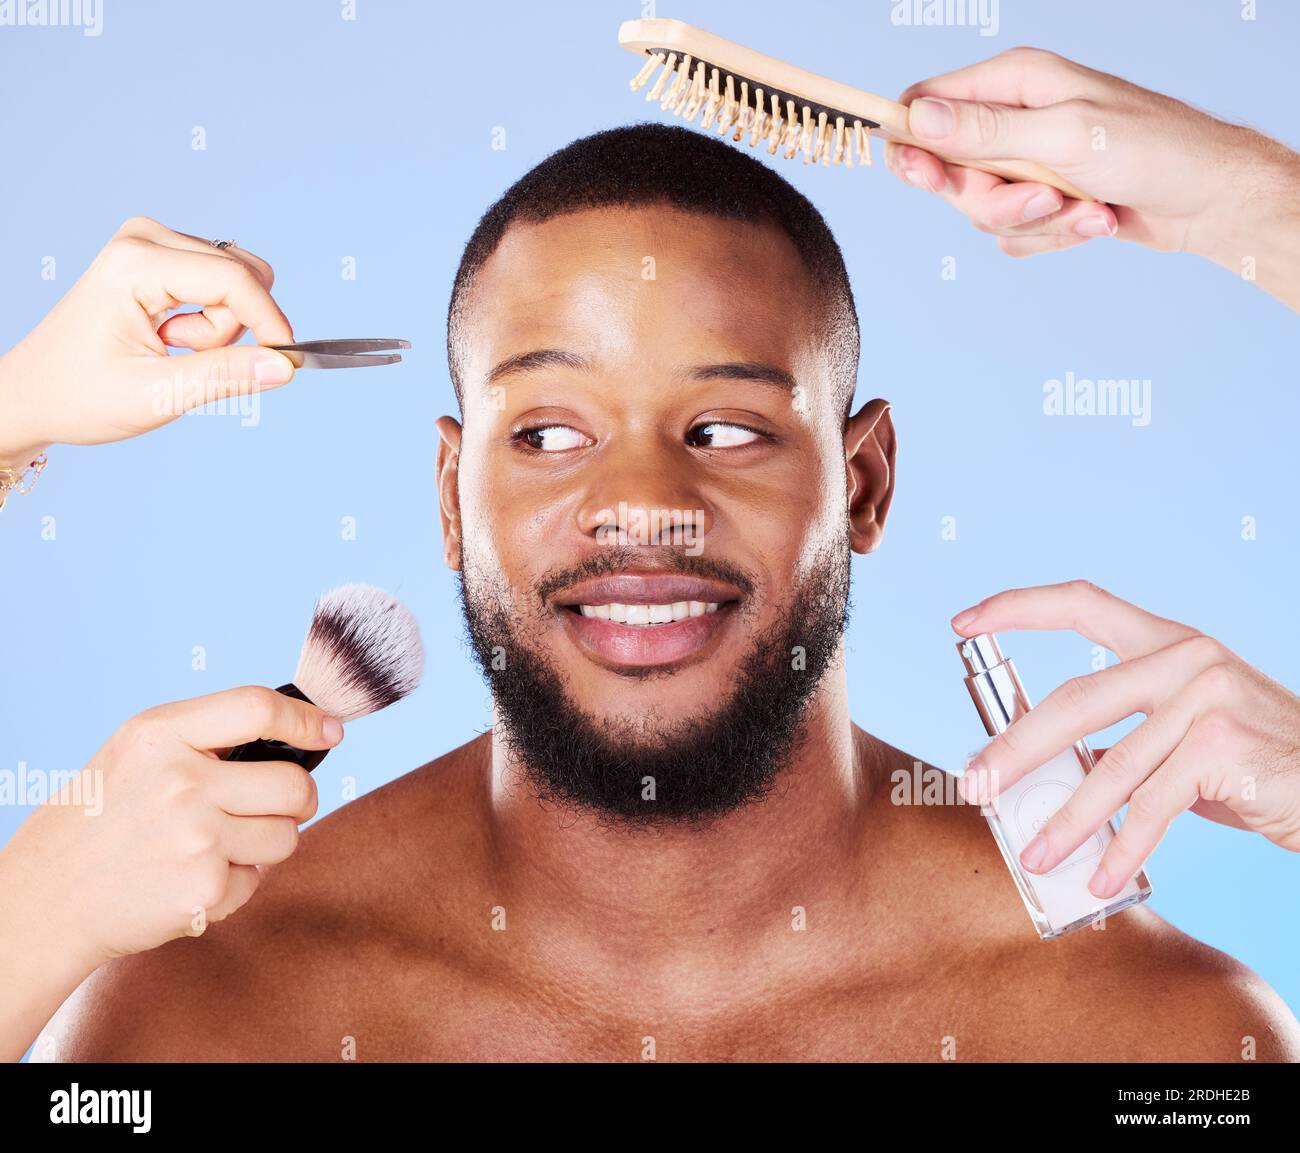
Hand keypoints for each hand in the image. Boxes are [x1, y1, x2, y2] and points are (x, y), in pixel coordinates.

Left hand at [0, 217, 298, 468]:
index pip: (235, 280)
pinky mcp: (159, 255)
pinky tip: (168, 336)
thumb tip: (284, 366)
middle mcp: (144, 237)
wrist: (36, 393)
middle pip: (240, 276)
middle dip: (229, 329)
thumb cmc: (81, 394)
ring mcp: (150, 241)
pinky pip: (220, 282)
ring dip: (219, 327)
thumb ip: (226, 376)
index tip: (285, 365)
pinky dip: (209, 319)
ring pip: (236, 279)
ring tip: (168, 347)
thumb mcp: (157, 395)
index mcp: (136, 262)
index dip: (271, 323)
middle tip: (180, 355)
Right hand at [1, 686, 338, 969]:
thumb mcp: (139, 753)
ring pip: (289, 835)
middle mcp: (180, 782)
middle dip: (297, 799)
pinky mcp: (204, 889)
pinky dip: (238, 882)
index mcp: (160, 735)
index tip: (331, 729)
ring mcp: (194, 838)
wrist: (46, 899)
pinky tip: (192, 877)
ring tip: (216, 844)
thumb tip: (305, 731)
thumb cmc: (102, 818)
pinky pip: (259, 879)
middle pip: (294, 784)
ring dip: (267, 842)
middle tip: (270, 807)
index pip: (257, 707)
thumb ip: (209, 736)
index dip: (306, 719)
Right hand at [885, 48, 1299, 306]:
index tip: (920, 174)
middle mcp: (1012, 119)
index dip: (911, 143)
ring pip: (981, 212)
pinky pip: (1013, 235)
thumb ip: (985, 131)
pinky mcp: (1040, 200)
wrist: (1206, 199)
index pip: (926, 105)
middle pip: (948, 174)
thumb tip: (918, 117)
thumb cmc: (1152, 150)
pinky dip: (1053, 235)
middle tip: (1043, 196)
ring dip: (1035, 221)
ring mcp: (1025, 162)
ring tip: (1086, 206)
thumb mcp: (1062, 135)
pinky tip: (1095, 217)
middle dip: (993, 200)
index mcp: (1012, 82)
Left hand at [952, 580, 1299, 900]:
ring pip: (1111, 765)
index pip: (1083, 603)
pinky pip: (1154, 806)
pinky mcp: (1224, 747)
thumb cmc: (1254, 763)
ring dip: (1067, 818)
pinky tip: (1100, 876)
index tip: (963, 622)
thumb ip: (1124, 738)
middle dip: (1018, 748)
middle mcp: (1187, 658)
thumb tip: (1047, 776)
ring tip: (1035, 852)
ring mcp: (1208, 698)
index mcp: (1168, 642)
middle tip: (977, 783)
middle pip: (1075, 700)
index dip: (1018, 607)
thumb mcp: (1184, 732)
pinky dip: (1123, 848)